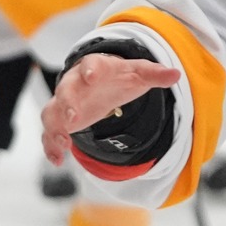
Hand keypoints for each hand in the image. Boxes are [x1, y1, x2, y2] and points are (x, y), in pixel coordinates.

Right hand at [40, 53, 180, 165]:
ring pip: (52, 113)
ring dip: (54, 129)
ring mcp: (65, 103)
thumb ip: (155, 74)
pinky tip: (57, 160)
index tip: (92, 77)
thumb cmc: (118, 76)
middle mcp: (75, 84)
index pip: (90, 64)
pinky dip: (50, 146)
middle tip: (72, 119)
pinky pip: (50, 133)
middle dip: (67, 104)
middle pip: (65, 91)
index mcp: (94, 68)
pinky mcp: (61, 121)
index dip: (90, 69)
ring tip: (62, 145)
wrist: (99, 80)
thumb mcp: (138, 73)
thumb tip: (176, 74)